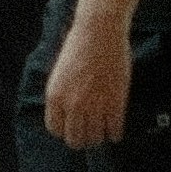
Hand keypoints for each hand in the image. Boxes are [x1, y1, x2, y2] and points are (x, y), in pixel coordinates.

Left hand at [42, 10, 133, 149]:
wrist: (99, 31)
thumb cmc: (79, 46)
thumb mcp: (60, 73)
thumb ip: (62, 96)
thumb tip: (69, 116)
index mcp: (54, 96)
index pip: (55, 129)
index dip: (65, 129)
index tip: (72, 126)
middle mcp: (72, 105)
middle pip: (75, 140)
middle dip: (82, 138)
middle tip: (89, 132)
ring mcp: (94, 106)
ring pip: (95, 139)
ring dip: (99, 136)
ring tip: (102, 129)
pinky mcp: (115, 104)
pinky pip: (114, 132)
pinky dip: (115, 133)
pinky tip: (115, 128)